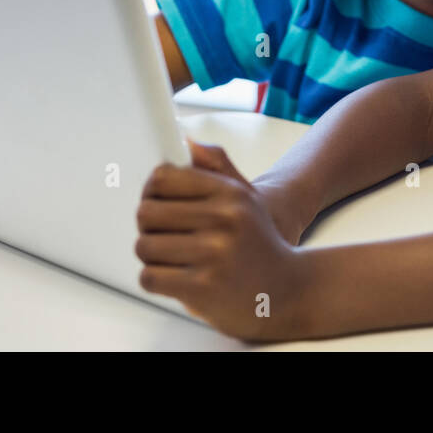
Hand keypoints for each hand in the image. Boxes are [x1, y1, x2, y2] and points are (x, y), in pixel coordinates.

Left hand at [136, 139, 315, 340]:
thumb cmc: (259, 243)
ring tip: (173, 258)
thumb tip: (186, 142)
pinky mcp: (201, 287)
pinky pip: (149, 277)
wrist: (288, 289)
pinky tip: (176, 278)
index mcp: (230, 194)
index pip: (163, 178)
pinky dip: (156, 280)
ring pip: (144, 246)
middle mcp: (224, 220)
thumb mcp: (246, 198)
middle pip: (146, 212)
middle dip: (148, 226)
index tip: (156, 201)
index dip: (151, 191)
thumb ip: (216, 167)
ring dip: (152, 256)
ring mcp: (213, 254)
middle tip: (163, 234)